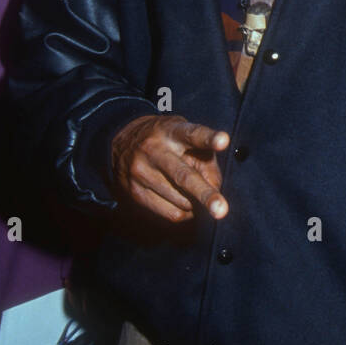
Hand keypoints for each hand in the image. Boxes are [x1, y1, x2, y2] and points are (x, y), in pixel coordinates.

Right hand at [111, 114, 229, 222]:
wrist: (121, 144)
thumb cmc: (166, 141)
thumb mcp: (186, 138)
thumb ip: (207, 159)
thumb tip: (215, 189)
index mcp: (171, 131)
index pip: (192, 134)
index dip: (209, 138)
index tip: (224, 141)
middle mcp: (154, 150)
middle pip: (183, 176)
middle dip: (204, 194)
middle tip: (221, 210)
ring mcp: (141, 172)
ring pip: (182, 200)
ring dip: (196, 202)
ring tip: (191, 190)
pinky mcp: (135, 192)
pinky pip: (172, 213)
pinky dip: (186, 212)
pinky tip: (184, 201)